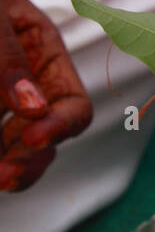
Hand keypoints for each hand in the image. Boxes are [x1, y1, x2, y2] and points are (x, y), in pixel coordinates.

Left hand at [0, 0, 91, 192]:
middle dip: (29, 162)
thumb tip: (34, 106)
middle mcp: (22, 85)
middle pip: (43, 138)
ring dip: (5, 165)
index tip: (33, 138)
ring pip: (10, 148)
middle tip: (3, 176)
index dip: (60, 126)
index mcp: (42, 54)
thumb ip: (7, 57)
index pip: (71, 103)